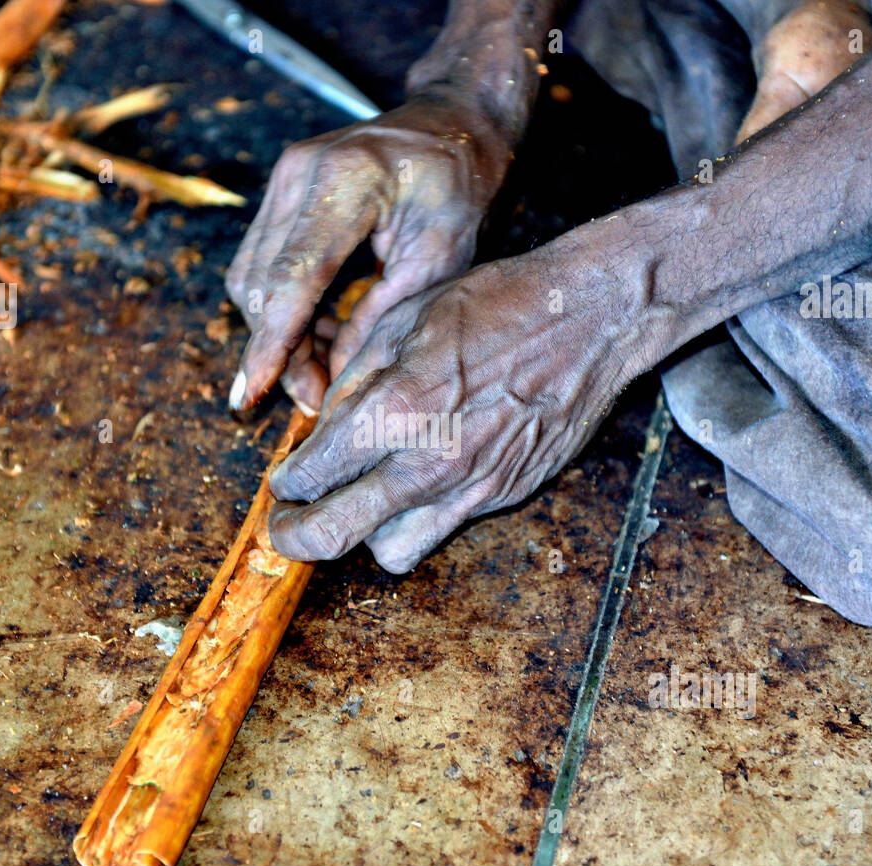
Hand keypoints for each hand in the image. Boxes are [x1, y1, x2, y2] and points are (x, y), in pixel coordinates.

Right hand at [225, 94, 514, 413]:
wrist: (456, 121)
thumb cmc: (463, 183)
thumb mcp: (442, 256)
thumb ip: (384, 316)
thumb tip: (334, 374)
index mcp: (346, 182)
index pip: (291, 278)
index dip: (270, 344)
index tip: (251, 394)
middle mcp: (299, 174)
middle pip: (263, 285)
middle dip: (280, 351)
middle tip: (315, 398)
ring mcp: (283, 178)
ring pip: (253, 278)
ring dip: (278, 333)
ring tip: (319, 371)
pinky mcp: (283, 190)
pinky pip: (264, 262)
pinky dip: (284, 306)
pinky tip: (317, 334)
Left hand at [266, 239, 672, 572]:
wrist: (589, 320)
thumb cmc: (497, 307)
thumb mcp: (402, 322)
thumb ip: (352, 384)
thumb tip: (322, 431)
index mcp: (395, 410)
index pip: (312, 474)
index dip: (283, 484)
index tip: (282, 480)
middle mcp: (430, 463)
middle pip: (336, 534)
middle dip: (297, 537)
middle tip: (286, 528)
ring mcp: (472, 487)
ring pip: (392, 552)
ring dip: (365, 533)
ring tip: (361, 504)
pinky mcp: (505, 496)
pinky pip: (443, 528)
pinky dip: (418, 518)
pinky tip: (417, 483)